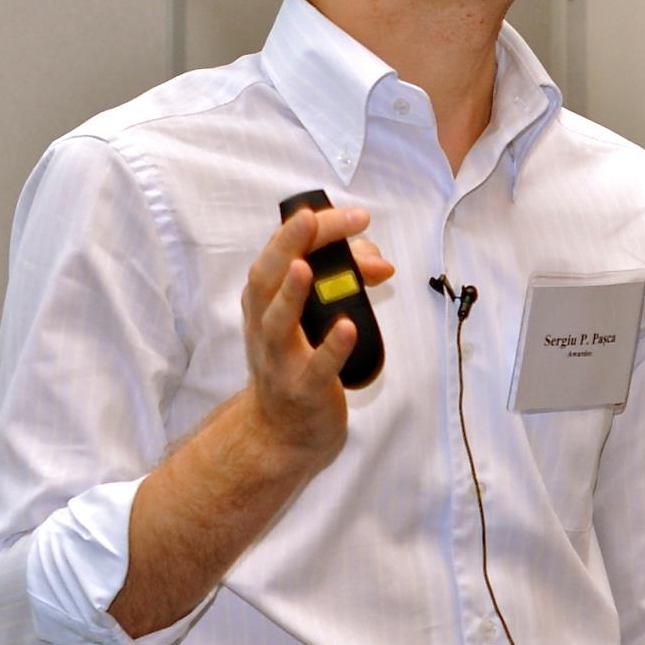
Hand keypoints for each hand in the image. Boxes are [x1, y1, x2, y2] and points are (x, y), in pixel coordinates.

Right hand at [239, 206, 394, 470]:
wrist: (282, 431)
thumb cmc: (301, 360)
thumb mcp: (317, 316)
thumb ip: (349, 280)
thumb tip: (380, 262)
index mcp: (264, 302)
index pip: (278, 253)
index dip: (307, 229)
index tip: (348, 214)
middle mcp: (264, 326)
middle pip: (266, 279)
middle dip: (288, 245)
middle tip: (313, 219)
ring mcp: (280, 360)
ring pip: (278, 323)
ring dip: (291, 294)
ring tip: (307, 267)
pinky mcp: (303, 390)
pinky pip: (316, 368)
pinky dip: (331, 347)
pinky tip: (349, 327)